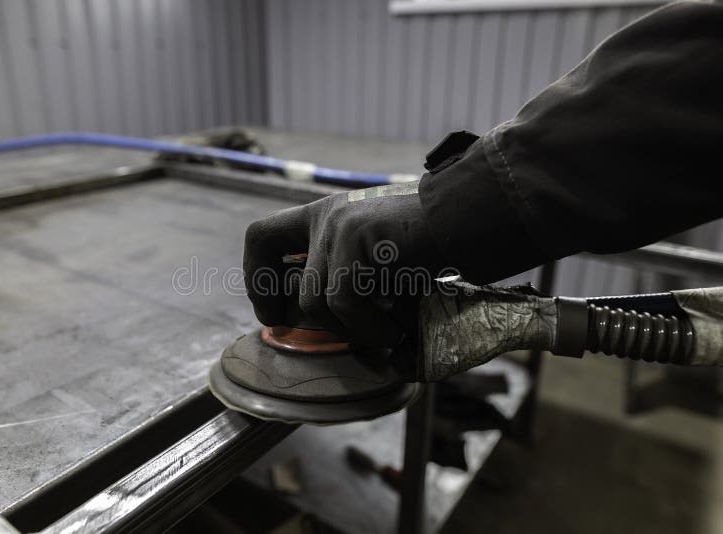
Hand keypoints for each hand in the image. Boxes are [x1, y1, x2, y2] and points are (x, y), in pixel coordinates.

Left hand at [243, 182, 449, 346]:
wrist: (479, 216)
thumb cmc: (440, 245)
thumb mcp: (383, 260)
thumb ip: (352, 280)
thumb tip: (323, 323)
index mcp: (328, 215)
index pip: (262, 237)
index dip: (257, 277)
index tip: (273, 311)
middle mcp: (327, 216)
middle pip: (288, 278)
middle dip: (294, 314)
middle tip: (334, 335)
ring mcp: (339, 227)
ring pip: (318, 302)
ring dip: (354, 330)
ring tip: (389, 331)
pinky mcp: (356, 240)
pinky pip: (345, 303)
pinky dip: (372, 327)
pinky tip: (399, 326)